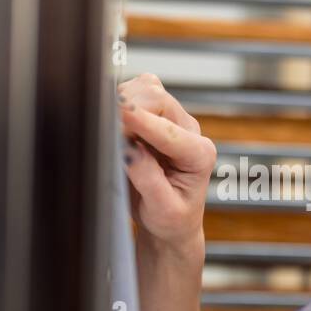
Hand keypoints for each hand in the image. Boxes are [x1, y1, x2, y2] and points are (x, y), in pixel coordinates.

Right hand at [118, 73, 216, 248]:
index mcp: (199, 155)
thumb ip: (148, 179)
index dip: (142, 122)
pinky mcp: (154, 116)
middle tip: (110, 134)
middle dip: (130, 109)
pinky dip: (120, 101)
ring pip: (146, 89)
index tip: (121, 115)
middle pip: (158, 99)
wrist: (171, 221)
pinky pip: (136, 92)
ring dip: (124, 103)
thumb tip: (129, 149)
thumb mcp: (163, 209)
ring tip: (115, 134)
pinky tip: (115, 125)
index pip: (169, 131)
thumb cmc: (171, 219)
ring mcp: (172, 120)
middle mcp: (189, 131)